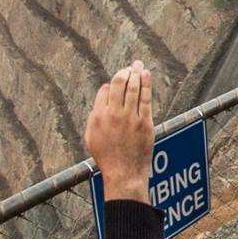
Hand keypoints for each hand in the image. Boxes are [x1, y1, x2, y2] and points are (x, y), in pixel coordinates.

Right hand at [85, 61, 153, 202]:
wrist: (123, 172)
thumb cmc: (107, 157)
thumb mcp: (91, 136)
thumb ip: (95, 115)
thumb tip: (103, 96)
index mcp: (98, 116)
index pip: (105, 90)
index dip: (112, 84)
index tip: (118, 82)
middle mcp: (113, 114)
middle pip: (119, 85)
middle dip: (124, 72)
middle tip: (130, 66)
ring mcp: (130, 118)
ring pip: (133, 88)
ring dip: (136, 74)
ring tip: (138, 65)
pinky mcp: (144, 123)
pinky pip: (145, 98)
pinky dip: (146, 84)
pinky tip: (146, 74)